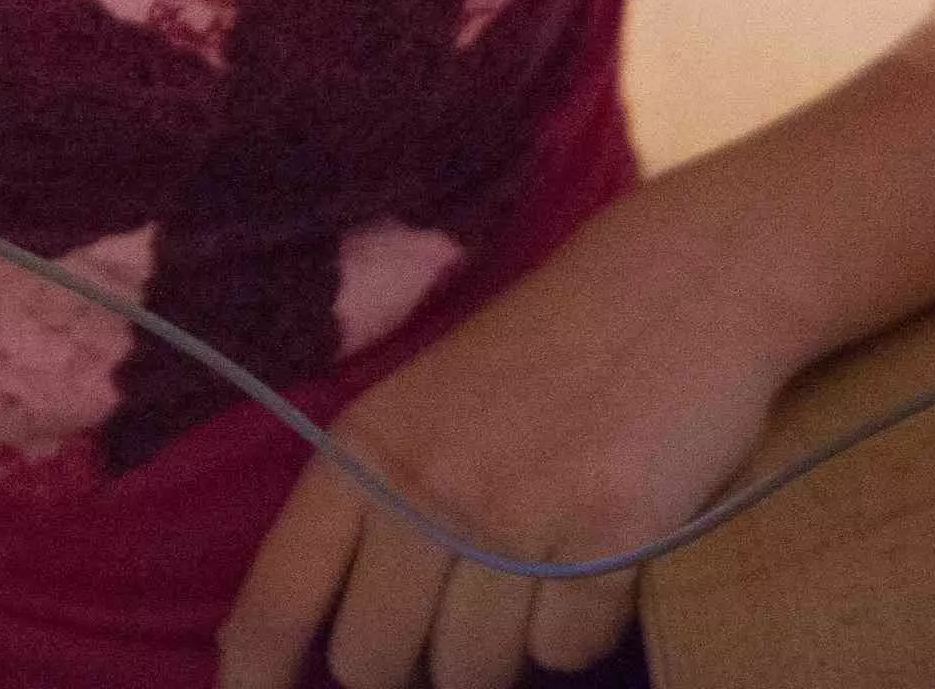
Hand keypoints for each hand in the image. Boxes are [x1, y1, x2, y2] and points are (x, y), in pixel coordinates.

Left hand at [215, 196, 800, 688]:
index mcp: (366, 448)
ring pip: (472, 669)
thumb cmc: (544, 354)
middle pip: (374, 659)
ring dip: (500, 651)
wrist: (679, 284)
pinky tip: (597, 564)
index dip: (255, 669)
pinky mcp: (608, 539)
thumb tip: (340, 637)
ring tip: (534, 575)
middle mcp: (427, 484)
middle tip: (452, 625)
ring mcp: (516, 514)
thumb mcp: (426, 408)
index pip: (279, 593)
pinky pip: (564, 651)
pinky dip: (578, 631)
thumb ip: (378, 507)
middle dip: (409, 665)